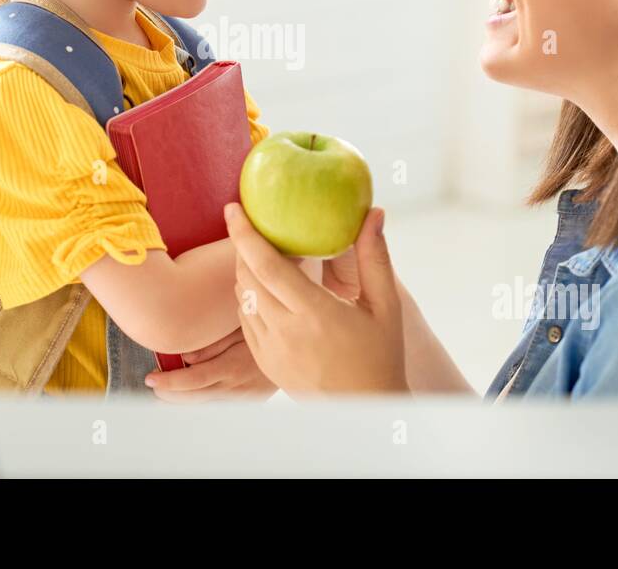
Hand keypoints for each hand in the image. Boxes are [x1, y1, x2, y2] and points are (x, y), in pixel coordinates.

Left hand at [143, 326, 277, 401]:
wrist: (298, 349)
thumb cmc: (268, 329)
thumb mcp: (240, 328)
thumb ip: (213, 344)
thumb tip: (186, 357)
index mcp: (232, 367)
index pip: (193, 380)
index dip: (169, 382)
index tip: (151, 379)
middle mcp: (235, 387)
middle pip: (193, 398)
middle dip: (169, 395)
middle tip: (153, 384)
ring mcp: (241, 397)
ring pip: (203, 404)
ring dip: (182, 398)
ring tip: (166, 389)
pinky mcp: (247, 400)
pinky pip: (217, 402)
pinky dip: (200, 397)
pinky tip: (191, 390)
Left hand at [225, 202, 407, 397]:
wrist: (367, 409)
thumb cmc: (381, 355)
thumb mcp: (385, 305)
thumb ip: (375, 256)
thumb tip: (374, 213)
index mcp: (315, 313)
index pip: (266, 265)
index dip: (244, 234)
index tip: (231, 209)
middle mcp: (286, 332)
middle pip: (246, 277)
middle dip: (241, 246)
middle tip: (247, 222)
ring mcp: (270, 351)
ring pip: (242, 299)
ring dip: (244, 271)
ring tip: (259, 253)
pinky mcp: (264, 364)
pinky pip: (246, 321)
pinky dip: (249, 297)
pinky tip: (264, 287)